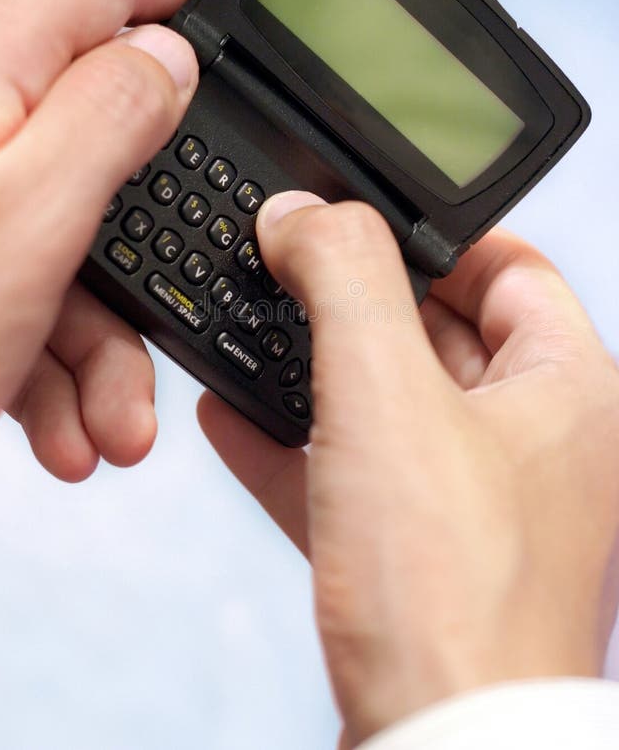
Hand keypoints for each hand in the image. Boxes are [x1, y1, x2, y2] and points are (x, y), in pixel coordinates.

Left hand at [0, 0, 215, 479]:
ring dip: (108, 349)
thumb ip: (111, 118)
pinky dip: (64, 374)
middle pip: (111, 151)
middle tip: (178, 305)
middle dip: (158, 246)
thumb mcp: (28, 216)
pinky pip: (44, 302)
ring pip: (85, 250)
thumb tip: (171, 58)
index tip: (240, 20)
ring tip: (109, 422)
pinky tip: (67, 428)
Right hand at [198, 191, 618, 747]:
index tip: (360, 219)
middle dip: (359, 302)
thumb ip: (345, 279)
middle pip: (441, 333)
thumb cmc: (453, 592)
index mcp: (570, 390)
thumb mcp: (388, 395)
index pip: (509, 267)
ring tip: (256, 330)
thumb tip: (305, 215)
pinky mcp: (424, 558)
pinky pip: (356, 474)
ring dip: (319, 371)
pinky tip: (236, 419)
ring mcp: (481, 505)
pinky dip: (300, 445)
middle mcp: (538, 445)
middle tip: (293, 268)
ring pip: (392, 407)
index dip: (431, 235)